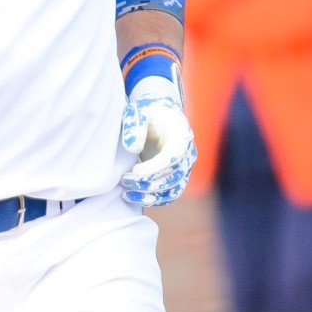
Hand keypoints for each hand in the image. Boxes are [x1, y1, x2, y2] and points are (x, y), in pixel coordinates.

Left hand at [119, 74, 196, 205]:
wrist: (158, 115)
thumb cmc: (147, 112)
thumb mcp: (138, 111)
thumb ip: (135, 125)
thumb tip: (133, 148)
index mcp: (181, 134)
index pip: (172, 157)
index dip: (154, 168)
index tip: (135, 171)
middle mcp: (187, 153)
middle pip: (174, 177)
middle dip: (148, 183)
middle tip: (124, 180)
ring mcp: (184, 167)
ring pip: (172, 190)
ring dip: (149, 195)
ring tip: (125, 192)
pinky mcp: (177, 177)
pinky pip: (170, 195)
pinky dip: (153, 200)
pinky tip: (133, 197)